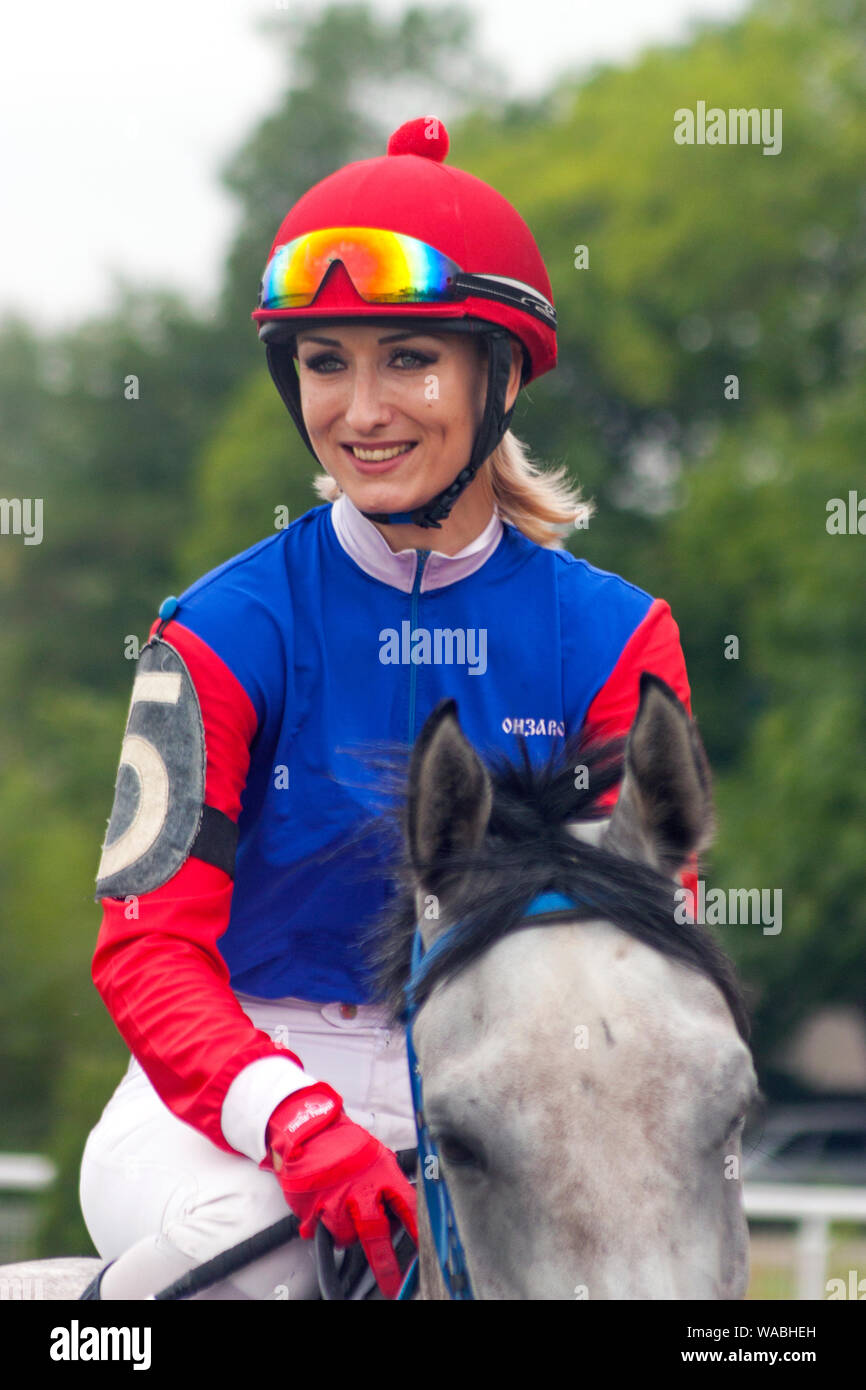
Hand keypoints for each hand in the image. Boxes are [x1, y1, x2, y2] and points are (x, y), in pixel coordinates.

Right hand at [262, 1084, 416, 1298]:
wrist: (306, 1129)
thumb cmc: (344, 1141)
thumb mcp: (375, 1153)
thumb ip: (388, 1179)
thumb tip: (405, 1203)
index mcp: (382, 1174)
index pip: (408, 1206)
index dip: (418, 1231)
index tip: (428, 1252)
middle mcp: (359, 1189)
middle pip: (375, 1233)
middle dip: (384, 1264)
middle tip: (391, 1285)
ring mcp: (334, 1199)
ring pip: (345, 1235)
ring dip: (345, 1234)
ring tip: (342, 1217)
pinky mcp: (310, 1207)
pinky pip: (316, 1230)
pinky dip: (316, 1227)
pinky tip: (318, 1212)